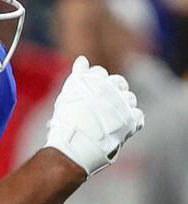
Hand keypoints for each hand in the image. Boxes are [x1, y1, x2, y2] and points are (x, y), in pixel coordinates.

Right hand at [45, 56, 143, 176]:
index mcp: (94, 80)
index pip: (100, 73)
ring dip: (124, 106)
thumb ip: (79, 74)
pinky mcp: (131, 119)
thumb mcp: (69, 93)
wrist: (74, 144)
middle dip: (114, 92)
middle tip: (104, 108)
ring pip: (130, 99)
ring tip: (113, 120)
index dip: (97, 83)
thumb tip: (82, 59)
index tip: (91, 96)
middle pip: (119, 83)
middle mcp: (110, 88)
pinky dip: (132, 121)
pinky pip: (138, 115)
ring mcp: (122, 103)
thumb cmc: (66, 121)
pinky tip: (123, 128)